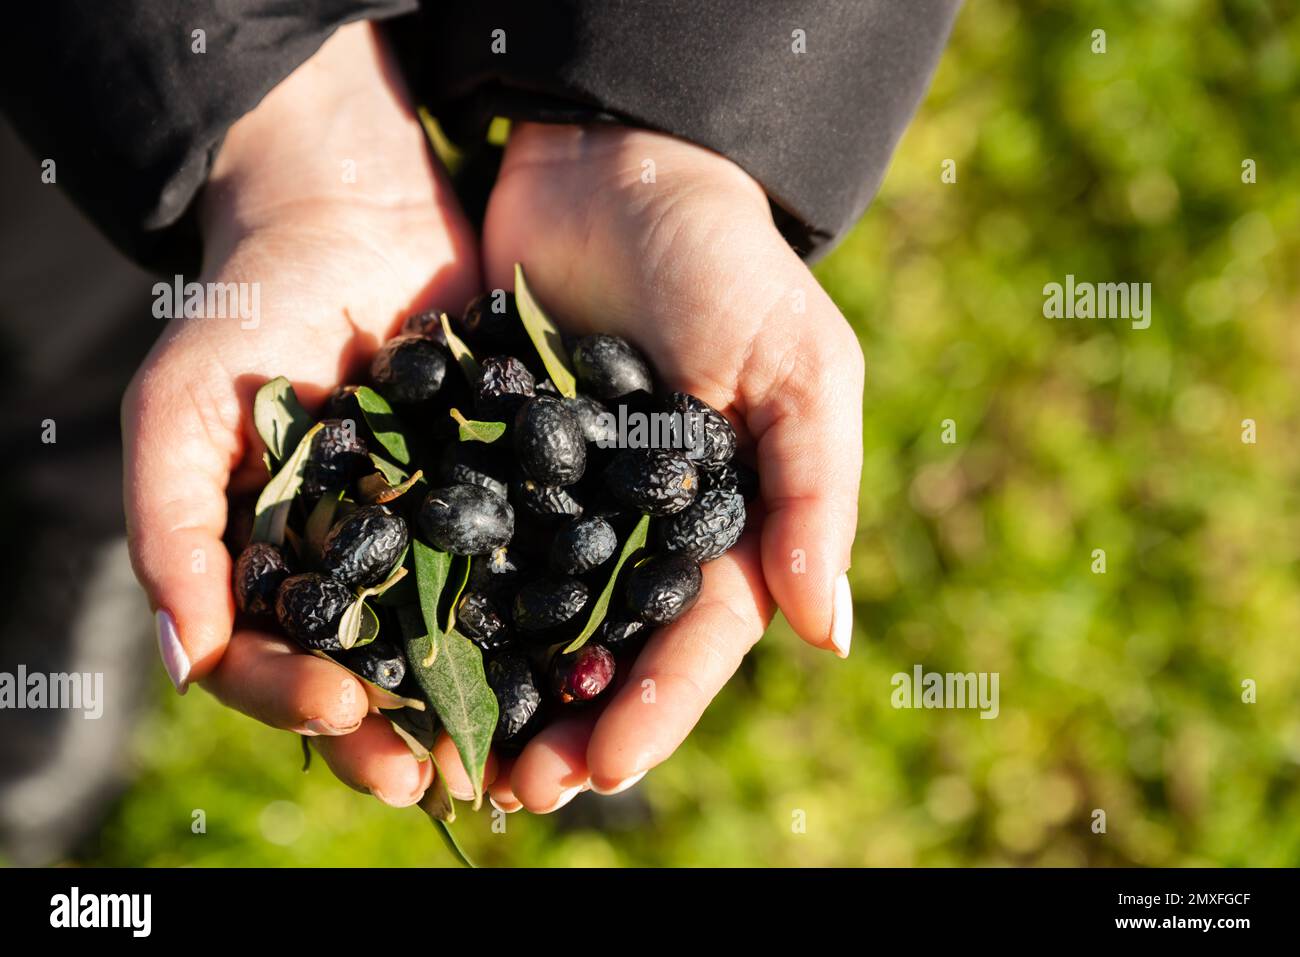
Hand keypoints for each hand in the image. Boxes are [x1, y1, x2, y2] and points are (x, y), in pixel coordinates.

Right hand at [122, 23, 485, 806]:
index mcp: (279, 567)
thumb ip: (169, 527)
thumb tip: (186, 660)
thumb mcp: (183, 409)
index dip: (301, 697)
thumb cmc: (250, 307)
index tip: (342, 705)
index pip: (279, 662)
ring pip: (463, 639)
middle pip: (378, 673)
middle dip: (402, 730)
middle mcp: (365, 570)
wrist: (354, 209)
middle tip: (437, 775)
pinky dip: (553, 610)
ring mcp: (443, 537)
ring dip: (486, 700)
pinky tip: (580, 648)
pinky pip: (534, 563)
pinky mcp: (514, 493)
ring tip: (517, 748)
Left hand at [479, 123, 863, 811]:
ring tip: (454, 754)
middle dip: (567, 725)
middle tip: (515, 789)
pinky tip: (401, 648)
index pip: (695, 635)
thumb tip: (831, 636)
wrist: (614, 162)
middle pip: (606, 649)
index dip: (655, 706)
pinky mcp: (490, 459)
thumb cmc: (725, 261)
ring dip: (498, 688)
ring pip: (530, 618)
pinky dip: (439, 599)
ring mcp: (563, 499)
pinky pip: (464, 543)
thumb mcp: (796, 364)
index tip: (603, 766)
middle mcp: (641, 527)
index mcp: (724, 519)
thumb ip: (816, 492)